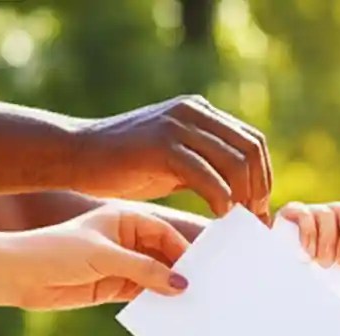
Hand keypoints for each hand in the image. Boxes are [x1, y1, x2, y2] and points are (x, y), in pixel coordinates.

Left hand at [9, 206, 189, 309]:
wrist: (19, 274)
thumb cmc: (58, 251)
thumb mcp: (105, 257)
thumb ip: (145, 271)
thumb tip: (182, 285)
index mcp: (127, 219)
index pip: (166, 233)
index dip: (184, 250)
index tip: (204, 269)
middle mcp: (128, 240)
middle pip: (165, 255)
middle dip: (182, 271)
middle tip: (208, 288)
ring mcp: (123, 264)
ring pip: (157, 277)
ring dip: (171, 289)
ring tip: (195, 304)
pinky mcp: (115, 287)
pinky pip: (144, 295)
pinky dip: (157, 303)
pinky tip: (173, 313)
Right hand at [71, 95, 271, 218]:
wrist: (74, 155)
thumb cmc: (123, 167)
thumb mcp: (174, 162)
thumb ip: (206, 166)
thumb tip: (242, 195)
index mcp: (200, 113)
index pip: (252, 141)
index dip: (264, 177)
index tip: (260, 209)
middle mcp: (193, 112)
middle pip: (250, 150)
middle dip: (259, 188)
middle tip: (254, 219)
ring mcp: (177, 125)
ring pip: (234, 161)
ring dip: (244, 196)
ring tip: (238, 221)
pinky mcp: (162, 145)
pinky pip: (206, 174)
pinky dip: (220, 198)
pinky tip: (219, 215)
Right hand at [278, 202, 339, 267]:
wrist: (282, 268)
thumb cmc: (314, 265)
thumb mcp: (336, 261)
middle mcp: (326, 211)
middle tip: (337, 263)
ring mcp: (307, 210)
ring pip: (325, 214)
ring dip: (327, 241)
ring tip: (321, 261)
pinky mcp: (288, 213)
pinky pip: (304, 215)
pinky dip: (309, 234)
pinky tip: (307, 252)